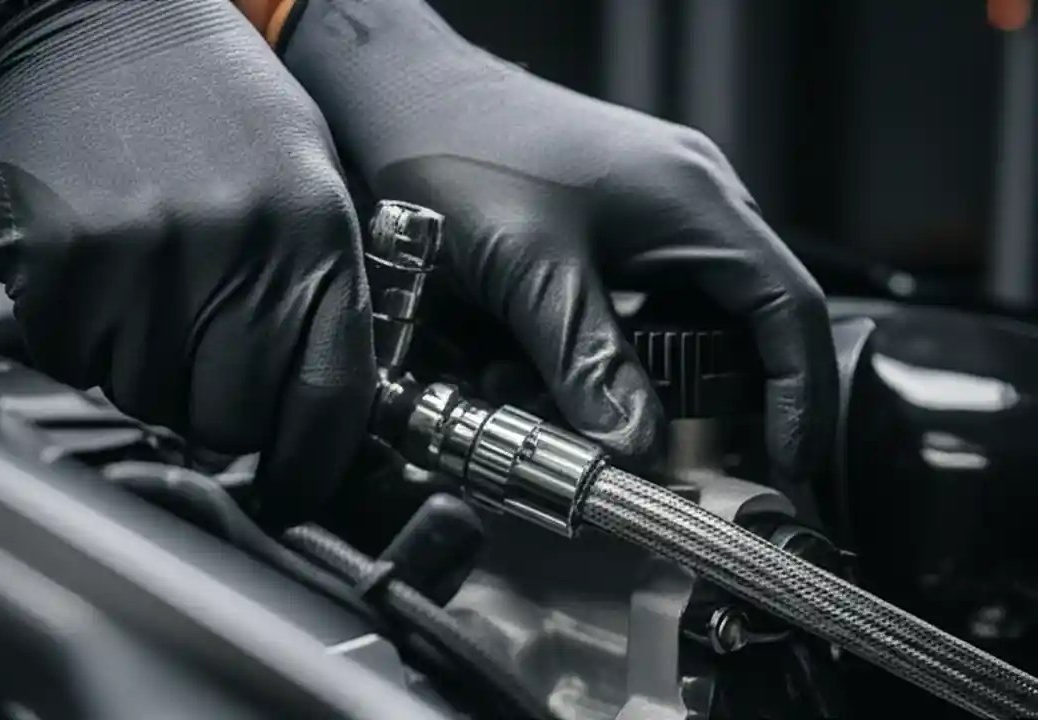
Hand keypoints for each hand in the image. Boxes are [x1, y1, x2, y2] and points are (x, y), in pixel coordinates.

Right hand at [0, 0, 374, 523]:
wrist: (103, 14)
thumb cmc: (216, 98)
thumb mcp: (311, 177)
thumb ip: (323, 289)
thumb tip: (318, 406)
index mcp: (315, 237)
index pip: (327, 405)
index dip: (310, 467)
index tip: (291, 484)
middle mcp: (237, 254)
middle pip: (230, 421)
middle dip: (219, 413)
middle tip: (203, 358)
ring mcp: (144, 261)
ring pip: (148, 400)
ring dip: (149, 373)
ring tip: (151, 293)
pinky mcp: (61, 264)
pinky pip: (75, 362)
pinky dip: (86, 343)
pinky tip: (101, 278)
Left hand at [277, 0, 837, 486]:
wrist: (408, 95)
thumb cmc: (466, 156)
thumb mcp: (529, 274)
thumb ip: (588, 363)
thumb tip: (641, 452)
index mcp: (698, 205)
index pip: (789, 310)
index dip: (801, 395)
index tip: (788, 465)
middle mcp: (694, 200)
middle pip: (748, 318)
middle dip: (718, 397)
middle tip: (688, 461)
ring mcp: (658, 205)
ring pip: (688, 312)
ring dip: (650, 374)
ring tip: (604, 421)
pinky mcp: (618, 215)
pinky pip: (643, 293)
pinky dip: (613, 342)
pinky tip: (558, 372)